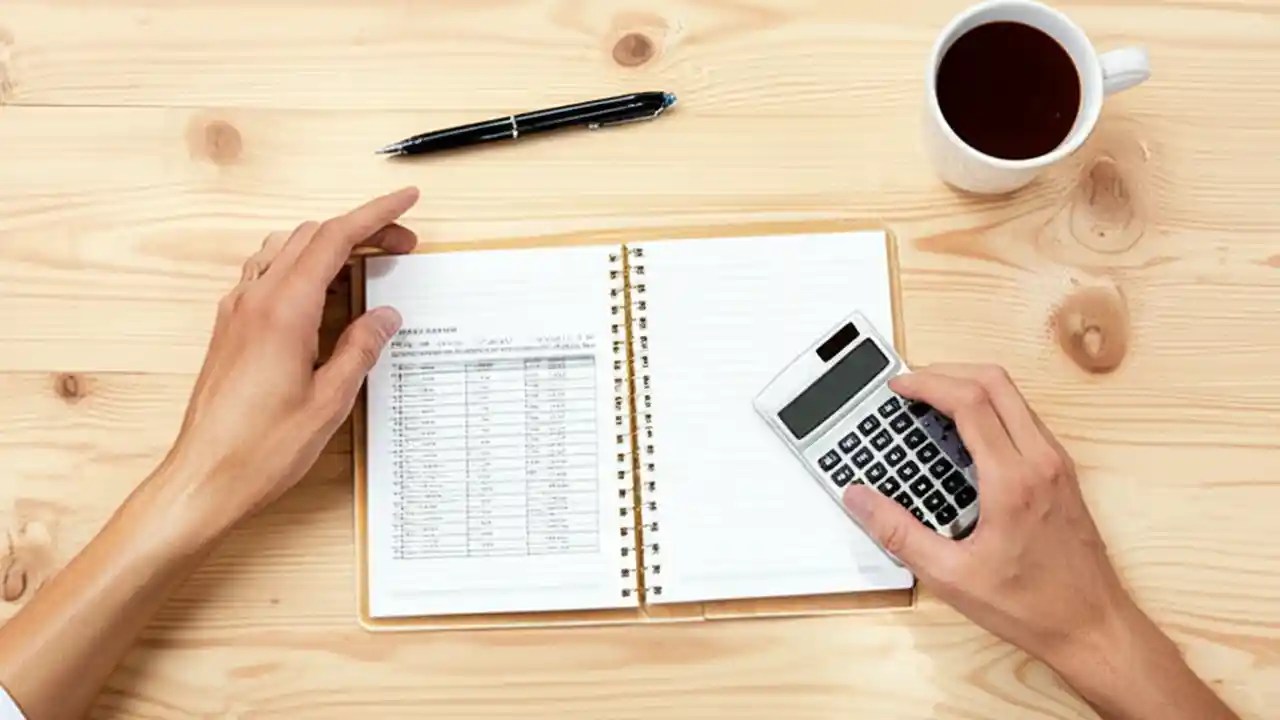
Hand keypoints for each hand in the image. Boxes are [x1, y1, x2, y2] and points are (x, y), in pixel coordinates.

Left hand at [153, 187, 420, 541]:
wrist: (203, 479)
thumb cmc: (262, 449)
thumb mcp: (330, 401)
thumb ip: (360, 349)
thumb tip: (384, 316)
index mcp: (284, 310)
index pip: (334, 238)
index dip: (375, 215)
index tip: (406, 200)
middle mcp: (255, 300)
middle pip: (312, 237)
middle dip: (361, 230)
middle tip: (401, 244)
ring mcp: (237, 312)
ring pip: (286, 250)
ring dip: (329, 245)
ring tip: (367, 264)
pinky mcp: (230, 330)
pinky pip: (267, 276)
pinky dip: (302, 267)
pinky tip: (324, 293)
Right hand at [841, 364, 1237, 719]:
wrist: (1094, 627)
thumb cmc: (1033, 607)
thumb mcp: (950, 576)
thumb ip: (899, 532)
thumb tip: (861, 500)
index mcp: (1013, 481)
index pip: (969, 402)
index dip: (928, 383)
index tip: (899, 387)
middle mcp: (1042, 461)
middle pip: (996, 381)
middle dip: (947, 372)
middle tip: (912, 384)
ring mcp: (1057, 464)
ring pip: (1014, 395)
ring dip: (970, 386)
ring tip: (932, 402)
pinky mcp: (1062, 472)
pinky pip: (1024, 418)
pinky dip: (990, 408)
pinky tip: (964, 434)